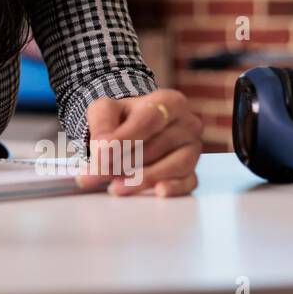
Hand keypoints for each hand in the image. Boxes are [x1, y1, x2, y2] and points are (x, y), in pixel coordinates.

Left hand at [75, 89, 202, 197]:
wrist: (133, 130)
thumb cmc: (123, 117)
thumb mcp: (105, 110)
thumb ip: (102, 125)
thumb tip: (104, 149)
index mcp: (169, 102)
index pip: (148, 121)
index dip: (124, 139)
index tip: (102, 155)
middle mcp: (187, 124)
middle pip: (158, 146)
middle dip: (125, 163)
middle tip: (99, 174)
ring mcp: (193, 149)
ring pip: (176, 166)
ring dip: (144, 179)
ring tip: (116, 187)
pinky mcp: (192, 172)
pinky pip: (188, 182)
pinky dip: (172, 188)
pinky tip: (157, 191)